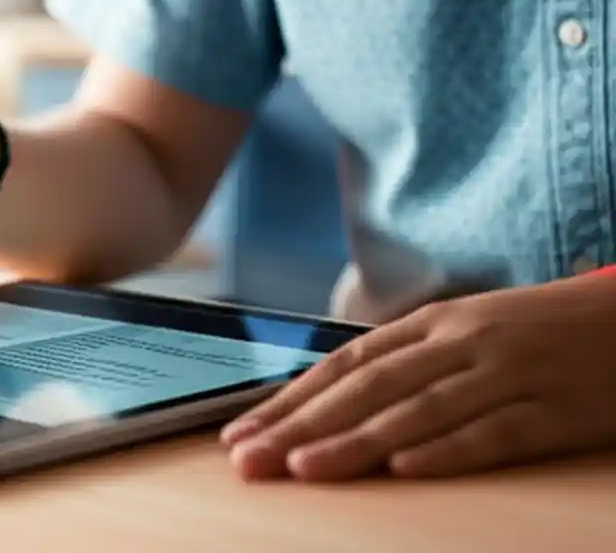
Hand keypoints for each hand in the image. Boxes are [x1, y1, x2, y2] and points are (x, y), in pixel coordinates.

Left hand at [220, 277, 615, 480]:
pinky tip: (406, 469)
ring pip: (417, 411)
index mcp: (433, 325)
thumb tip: (331, 396)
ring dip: (356, 442)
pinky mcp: (552, 410)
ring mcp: (505, 375)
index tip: (242, 431)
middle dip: (301, 425)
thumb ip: (405, 361)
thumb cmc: (536, 330)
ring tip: (305, 467)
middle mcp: (459, 344)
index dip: (290, 399)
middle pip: (367, 388)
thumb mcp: (465, 331)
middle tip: (250, 459)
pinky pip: (493, 433)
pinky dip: (447, 450)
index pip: (345, 364)